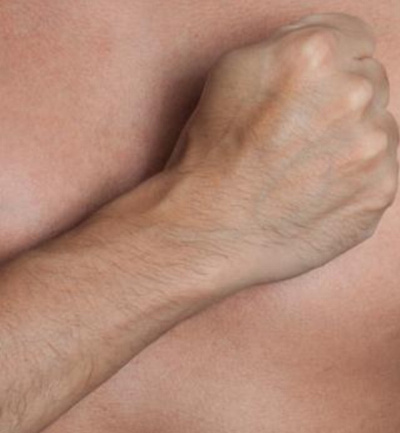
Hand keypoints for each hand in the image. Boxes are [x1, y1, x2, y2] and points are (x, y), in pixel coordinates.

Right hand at [159, 13, 398, 286]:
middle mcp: (353, 95)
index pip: (354, 39)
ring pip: (379, 129)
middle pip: (369, 83)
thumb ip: (290, 46)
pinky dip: (355, 180)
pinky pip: (380, 172)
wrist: (210, 228)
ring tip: (305, 170)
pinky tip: (318, 193)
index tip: (311, 92)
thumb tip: (327, 50)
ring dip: (352, 142)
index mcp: (314, 55)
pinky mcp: (380, 192)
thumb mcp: (232, 74)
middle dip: (339, 103)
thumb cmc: (212, 155)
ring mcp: (374, 148)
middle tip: (298, 137)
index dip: (329, 67)